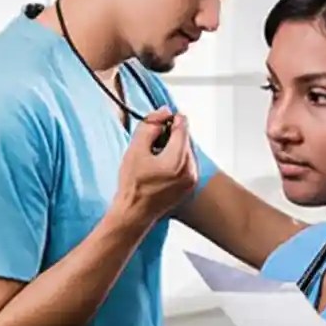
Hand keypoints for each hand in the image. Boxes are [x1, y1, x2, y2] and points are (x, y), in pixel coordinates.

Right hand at [114, 108, 197, 225]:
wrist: (134, 213)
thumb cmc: (132, 185)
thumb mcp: (135, 150)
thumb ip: (150, 127)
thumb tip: (164, 112)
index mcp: (178, 161)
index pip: (183, 128)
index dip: (171, 119)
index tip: (159, 120)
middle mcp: (190, 170)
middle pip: (186, 139)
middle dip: (171, 134)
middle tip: (152, 141)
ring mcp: (192, 179)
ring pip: (187, 150)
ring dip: (174, 146)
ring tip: (154, 155)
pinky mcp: (190, 185)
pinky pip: (187, 162)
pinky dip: (176, 158)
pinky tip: (160, 165)